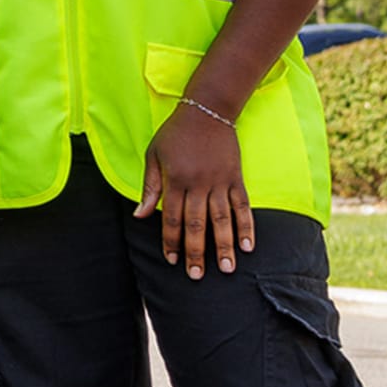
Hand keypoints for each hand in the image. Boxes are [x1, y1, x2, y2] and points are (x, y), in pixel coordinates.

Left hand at [136, 104, 253, 278]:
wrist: (207, 111)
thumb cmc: (175, 133)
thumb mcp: (154, 155)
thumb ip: (149, 186)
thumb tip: (139, 215)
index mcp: (175, 180)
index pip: (171, 218)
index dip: (170, 241)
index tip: (171, 260)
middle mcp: (198, 184)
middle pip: (196, 224)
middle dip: (196, 252)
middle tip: (197, 276)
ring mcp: (220, 182)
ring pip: (222, 220)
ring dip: (224, 245)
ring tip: (227, 269)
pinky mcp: (236, 178)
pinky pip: (243, 206)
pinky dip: (246, 226)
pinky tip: (248, 246)